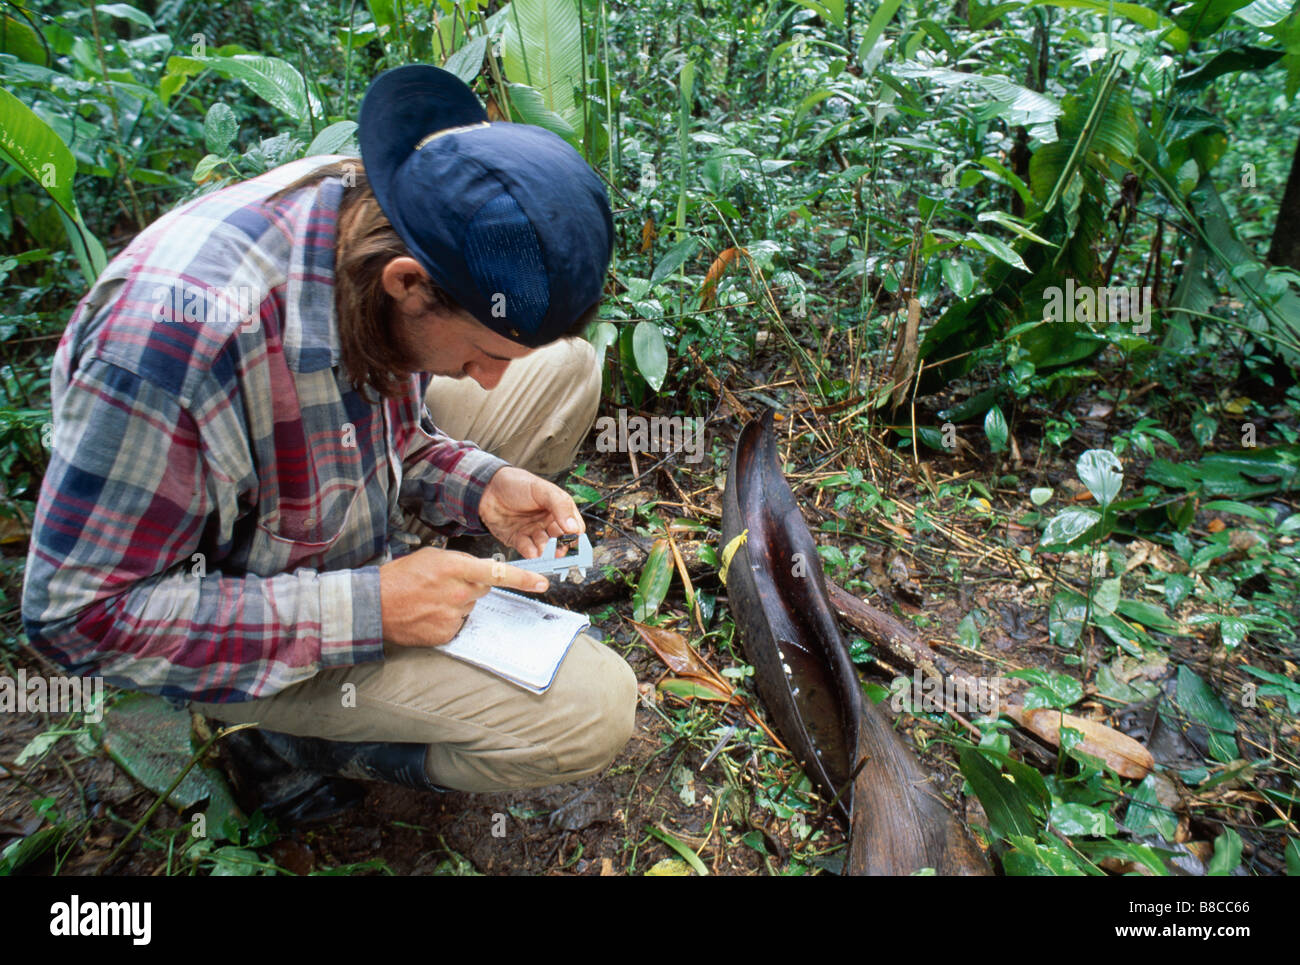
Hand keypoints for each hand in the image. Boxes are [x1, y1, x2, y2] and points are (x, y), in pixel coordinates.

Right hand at [378, 547, 548, 647]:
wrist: (376, 605)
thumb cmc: (400, 577)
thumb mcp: (431, 557)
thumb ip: (459, 562)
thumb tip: (477, 569)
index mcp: (455, 568)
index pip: (498, 572)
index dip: (523, 578)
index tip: (542, 582)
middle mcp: (459, 592)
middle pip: (482, 588)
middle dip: (470, 585)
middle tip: (445, 584)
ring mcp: (453, 614)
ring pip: (469, 606)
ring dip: (457, 602)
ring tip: (430, 599)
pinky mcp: (447, 632)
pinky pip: (458, 623)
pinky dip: (447, 618)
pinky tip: (429, 613)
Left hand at [478, 467, 584, 558]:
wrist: (487, 488)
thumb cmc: (517, 484)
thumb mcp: (543, 490)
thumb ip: (561, 507)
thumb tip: (575, 529)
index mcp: (559, 510)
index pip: (574, 527)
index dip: (575, 535)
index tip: (572, 540)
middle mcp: (548, 523)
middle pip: (561, 541)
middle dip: (561, 547)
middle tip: (559, 551)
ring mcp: (533, 532)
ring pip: (545, 548)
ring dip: (546, 551)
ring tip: (543, 550)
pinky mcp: (518, 540)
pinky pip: (528, 551)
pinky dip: (531, 553)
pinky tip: (532, 552)